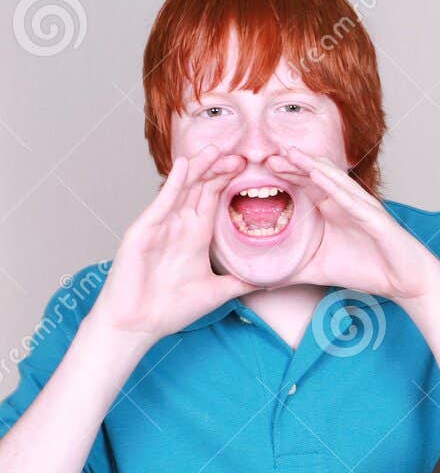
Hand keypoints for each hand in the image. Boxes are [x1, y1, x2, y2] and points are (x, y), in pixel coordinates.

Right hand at [88, 146, 250, 342]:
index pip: (214, 199)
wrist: (138, 325)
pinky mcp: (144, 230)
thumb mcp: (217, 291)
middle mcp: (178, 225)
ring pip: (184, 188)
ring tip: (218, 148)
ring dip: (201, 167)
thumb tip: (268, 280)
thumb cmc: (170, 308)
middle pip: (202, 187)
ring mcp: (160, 225)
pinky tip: (185, 165)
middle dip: (221, 168)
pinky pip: (162, 203)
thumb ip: (240, 282)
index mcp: (195, 235)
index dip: (231, 181)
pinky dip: (174, 183)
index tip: (253, 167)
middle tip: (243, 151)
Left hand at [268, 148, 439, 302]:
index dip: (280, 176)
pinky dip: (335, 186)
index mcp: (330, 210)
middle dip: (289, 165)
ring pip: (333, 180)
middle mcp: (344, 203)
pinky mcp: (375, 217)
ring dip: (310, 166)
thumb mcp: (319, 269)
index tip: (252, 169)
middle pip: (313, 177)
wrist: (405, 283)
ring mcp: (361, 207)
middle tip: (262, 155)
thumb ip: (291, 269)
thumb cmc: (368, 271)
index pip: (301, 186)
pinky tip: (318, 175)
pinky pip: (352, 199)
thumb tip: (258, 280)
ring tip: (288, 153)